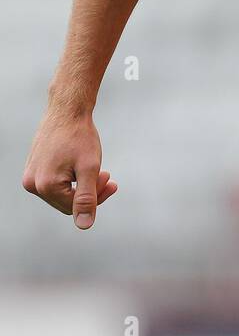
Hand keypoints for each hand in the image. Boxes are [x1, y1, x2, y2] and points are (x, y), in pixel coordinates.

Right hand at [22, 104, 117, 227]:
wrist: (67, 109)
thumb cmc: (80, 136)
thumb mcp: (89, 168)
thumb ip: (87, 198)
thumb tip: (85, 226)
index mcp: (44, 186)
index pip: (74, 207)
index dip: (96, 196)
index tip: (110, 179)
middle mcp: (32, 184)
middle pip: (66, 202)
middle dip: (89, 190)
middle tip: (107, 173)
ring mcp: (30, 176)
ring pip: (62, 192)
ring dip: (81, 184)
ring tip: (94, 167)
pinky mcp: (33, 168)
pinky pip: (55, 182)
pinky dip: (71, 177)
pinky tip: (80, 163)